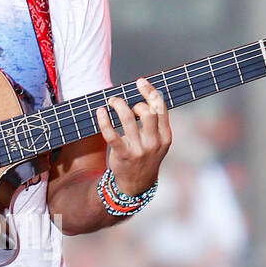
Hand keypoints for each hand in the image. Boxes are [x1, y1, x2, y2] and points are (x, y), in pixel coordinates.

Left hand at [95, 78, 171, 197]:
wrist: (136, 185)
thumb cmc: (146, 156)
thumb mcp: (158, 142)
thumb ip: (155, 123)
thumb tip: (144, 94)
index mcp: (165, 136)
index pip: (160, 108)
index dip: (150, 92)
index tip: (140, 82)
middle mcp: (154, 143)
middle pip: (147, 112)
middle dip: (134, 102)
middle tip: (124, 102)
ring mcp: (138, 150)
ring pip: (128, 119)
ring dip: (118, 105)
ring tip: (112, 101)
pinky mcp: (122, 155)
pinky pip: (111, 134)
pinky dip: (103, 120)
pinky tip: (100, 112)